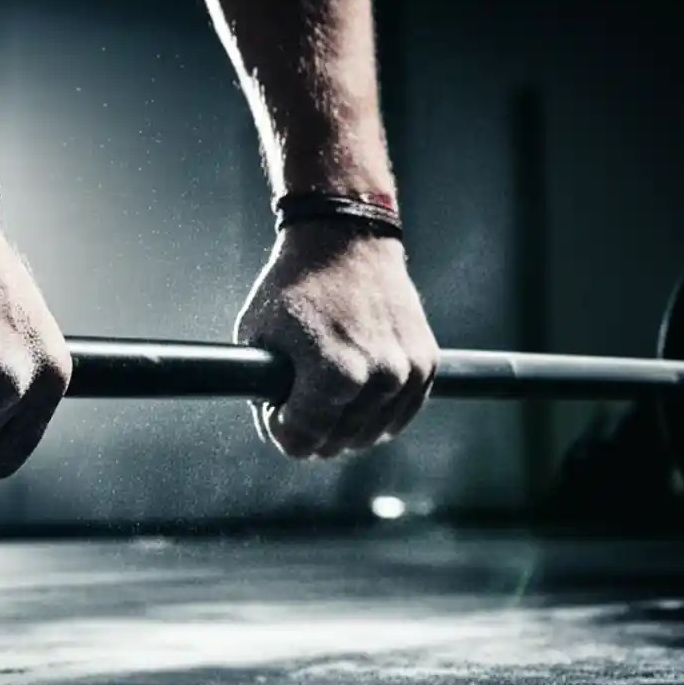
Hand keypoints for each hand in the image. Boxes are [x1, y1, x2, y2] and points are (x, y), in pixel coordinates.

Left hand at [236, 222, 437, 457]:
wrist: (346, 240)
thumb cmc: (295, 287)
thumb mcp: (257, 337)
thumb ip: (264, 391)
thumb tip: (280, 430)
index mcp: (334, 376)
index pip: (298, 444)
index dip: (278, 426)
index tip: (276, 403)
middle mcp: (378, 378)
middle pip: (335, 444)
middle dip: (310, 426)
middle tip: (298, 393)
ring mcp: (407, 373)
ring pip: (368, 436)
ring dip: (344, 422)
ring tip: (326, 386)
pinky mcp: (426, 365)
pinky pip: (398, 416)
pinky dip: (376, 413)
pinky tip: (356, 392)